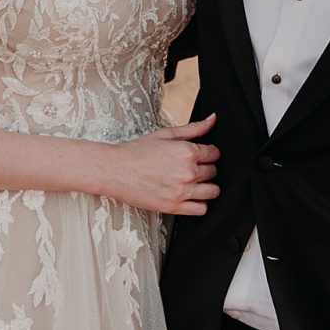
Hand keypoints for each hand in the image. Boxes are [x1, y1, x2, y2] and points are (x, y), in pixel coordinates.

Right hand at [104, 114, 219, 214]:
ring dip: (206, 186)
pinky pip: (202, 209)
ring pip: (212, 191)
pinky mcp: (174, 207)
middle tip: (190, 167)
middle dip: (206, 168)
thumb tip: (212, 120)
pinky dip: (200, 204)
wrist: (114, 170)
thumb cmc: (136, 152)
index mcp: (187, 152)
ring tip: (193, 182)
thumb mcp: (165, 134)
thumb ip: (193, 128)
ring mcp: (182, 191)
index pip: (214, 154)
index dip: (209, 153)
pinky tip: (190, 197)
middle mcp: (187, 172)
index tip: (201, 155)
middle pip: (213, 172)